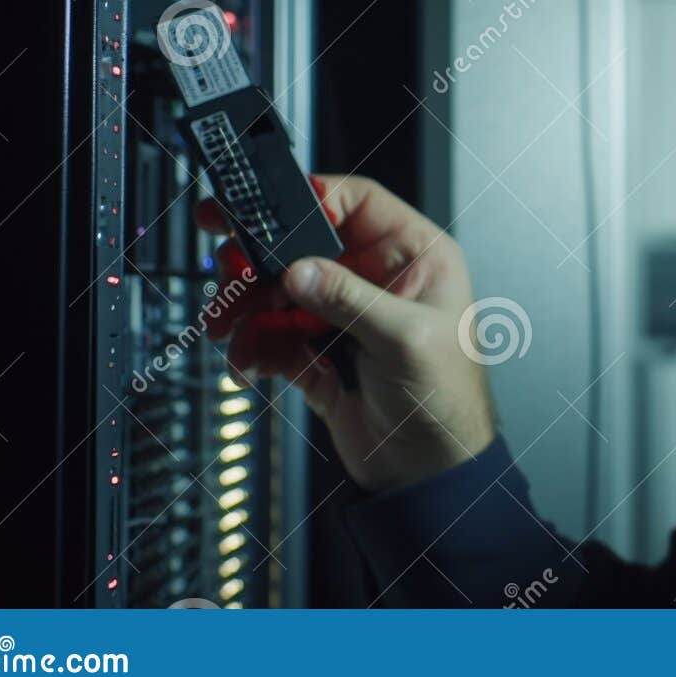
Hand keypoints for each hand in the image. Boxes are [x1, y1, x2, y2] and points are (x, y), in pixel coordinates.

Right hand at [197, 173, 496, 492]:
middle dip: (263, 261)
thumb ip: (348, 299)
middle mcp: (379, 280)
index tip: (268, 210)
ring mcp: (346, 317)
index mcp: (416, 258)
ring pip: (282, 293)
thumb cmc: (448, 402)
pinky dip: (255, 346)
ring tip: (227, 325)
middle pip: (306, 247)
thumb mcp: (404, 339)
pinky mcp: (321, 353)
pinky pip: (276, 336)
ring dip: (249, 308)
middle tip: (229, 269)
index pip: (358, 204)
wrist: (430, 475)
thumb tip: (300, 268)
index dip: (312, 201)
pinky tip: (247, 360)